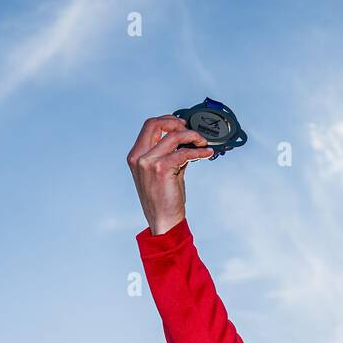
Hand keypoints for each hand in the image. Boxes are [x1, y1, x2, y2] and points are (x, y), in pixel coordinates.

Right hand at [126, 115, 213, 236]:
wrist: (163, 221)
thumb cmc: (163, 200)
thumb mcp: (162, 173)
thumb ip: (170, 154)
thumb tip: (186, 141)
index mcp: (136, 156)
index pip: (149, 126)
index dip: (167, 121)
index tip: (182, 125)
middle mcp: (139, 157)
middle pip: (156, 123)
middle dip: (177, 123)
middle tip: (192, 132)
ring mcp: (148, 162)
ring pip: (173, 136)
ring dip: (192, 136)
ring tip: (203, 142)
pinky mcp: (162, 169)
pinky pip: (184, 152)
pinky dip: (199, 151)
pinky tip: (206, 153)